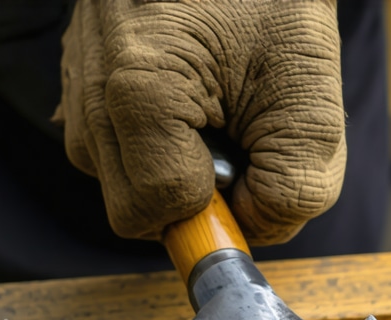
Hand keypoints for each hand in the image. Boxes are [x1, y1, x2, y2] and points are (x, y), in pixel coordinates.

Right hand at [55, 0, 345, 244]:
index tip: (246, 174)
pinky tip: (184, 111)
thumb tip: (249, 228)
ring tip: (210, 114)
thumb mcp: (310, 95)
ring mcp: (79, 98)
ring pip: (128, 191)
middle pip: (137, 212)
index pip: (160, 207)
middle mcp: (92, 97)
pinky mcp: (82, 100)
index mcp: (138, 89)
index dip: (214, 209)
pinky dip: (159, 156)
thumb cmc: (270, 3)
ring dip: (178, 174)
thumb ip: (294, 188)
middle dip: (193, 199)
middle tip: (232, 143)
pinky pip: (121, 164)